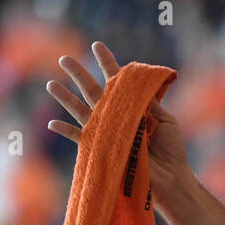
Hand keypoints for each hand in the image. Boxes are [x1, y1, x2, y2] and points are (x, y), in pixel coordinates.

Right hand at [47, 42, 193, 212]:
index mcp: (134, 108)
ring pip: (82, 111)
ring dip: (66, 98)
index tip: (97, 46)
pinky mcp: (103, 149)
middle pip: (94, 92)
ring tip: (51, 84)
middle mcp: (118, 118)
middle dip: (79, 75)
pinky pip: (81, 139)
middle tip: (64, 58)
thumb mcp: (167, 121)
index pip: (118, 82)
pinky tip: (52, 123)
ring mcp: (109, 133)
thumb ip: (151, 104)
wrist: (171, 178)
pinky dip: (67, 132)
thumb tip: (135, 86)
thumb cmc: (173, 151)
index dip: (108, 64)